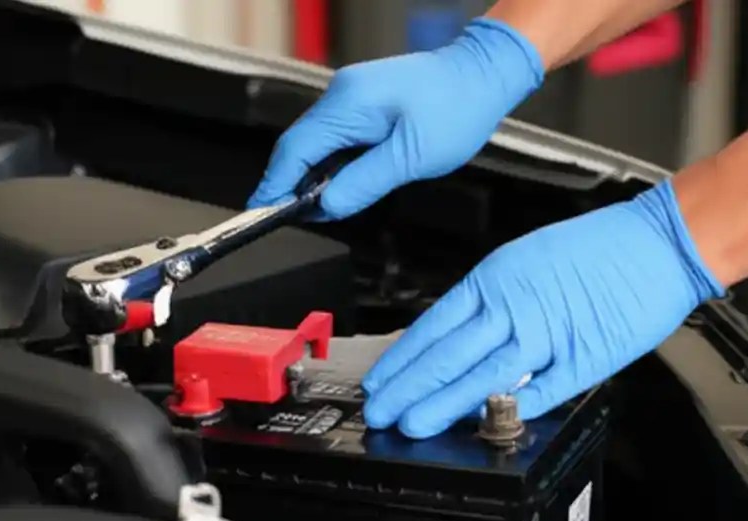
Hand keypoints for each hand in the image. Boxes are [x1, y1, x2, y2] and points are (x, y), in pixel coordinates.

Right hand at [247, 18, 543, 219]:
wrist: (484, 74)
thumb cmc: (458, 108)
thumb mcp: (412, 158)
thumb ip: (364, 183)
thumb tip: (327, 205)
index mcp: (348, 104)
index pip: (294, 149)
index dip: (275, 184)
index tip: (263, 211)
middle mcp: (342, 94)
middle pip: (299, 145)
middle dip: (291, 183)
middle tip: (291, 218)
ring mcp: (351, 96)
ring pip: (316, 142)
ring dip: (313, 175)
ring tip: (317, 208)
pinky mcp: (363, 102)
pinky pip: (335, 135)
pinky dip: (331, 162)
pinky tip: (340, 183)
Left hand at [360, 181, 724, 438]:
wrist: (660, 241)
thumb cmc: (600, 248)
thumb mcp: (526, 260)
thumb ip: (491, 303)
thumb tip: (453, 339)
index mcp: (496, 280)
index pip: (434, 326)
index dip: (403, 359)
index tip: (380, 382)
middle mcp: (515, 306)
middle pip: (448, 355)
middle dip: (409, 388)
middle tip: (380, 413)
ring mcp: (548, 334)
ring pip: (483, 375)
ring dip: (444, 404)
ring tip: (413, 424)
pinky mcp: (583, 359)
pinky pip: (541, 390)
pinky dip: (513, 406)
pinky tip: (486, 424)